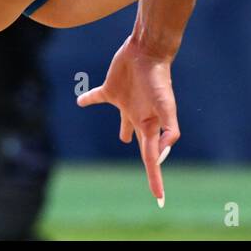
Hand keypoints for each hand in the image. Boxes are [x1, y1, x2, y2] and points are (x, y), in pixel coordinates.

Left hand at [77, 34, 180, 207]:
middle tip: (152, 172)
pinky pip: (97, 97)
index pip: (152, 159)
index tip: (159, 198)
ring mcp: (125, 103)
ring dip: (124, 131)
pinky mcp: (111, 89)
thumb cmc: (158, 80)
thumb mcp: (167, 106)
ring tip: (123, 139)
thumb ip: (169, 129)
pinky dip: (89, 99)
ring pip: (124, 123)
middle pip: (142, 144)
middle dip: (149, 160)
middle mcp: (138, 116)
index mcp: (149, 125)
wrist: (148, 52)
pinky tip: (81, 101)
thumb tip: (162, 152)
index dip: (155, 179)